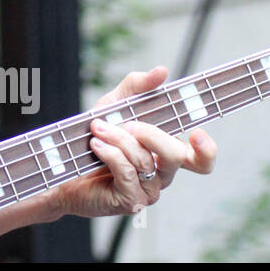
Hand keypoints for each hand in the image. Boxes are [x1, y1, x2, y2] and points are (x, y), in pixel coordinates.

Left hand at [47, 66, 216, 219]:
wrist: (63, 164)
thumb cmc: (94, 136)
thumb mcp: (114, 105)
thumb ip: (137, 87)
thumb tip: (162, 71)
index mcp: (166, 154)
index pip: (201, 160)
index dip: (206, 150)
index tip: (197, 132)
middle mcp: (162, 175)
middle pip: (175, 155)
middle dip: (150, 134)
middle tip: (126, 123)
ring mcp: (147, 190)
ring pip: (145, 160)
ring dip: (118, 139)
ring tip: (97, 129)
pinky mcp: (129, 199)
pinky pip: (126, 171)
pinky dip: (109, 153)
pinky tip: (96, 145)